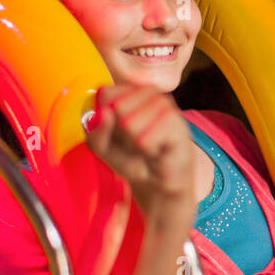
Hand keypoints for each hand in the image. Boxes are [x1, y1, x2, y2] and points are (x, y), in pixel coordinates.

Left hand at [85, 82, 193, 222]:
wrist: (159, 184)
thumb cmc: (133, 160)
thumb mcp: (104, 148)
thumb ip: (97, 131)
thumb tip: (105, 113)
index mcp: (131, 91)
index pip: (106, 94)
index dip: (105, 119)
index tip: (117, 133)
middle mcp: (150, 93)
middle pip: (117, 107)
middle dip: (121, 133)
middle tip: (134, 142)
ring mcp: (166, 106)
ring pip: (129, 123)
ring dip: (134, 144)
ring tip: (147, 147)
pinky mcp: (177, 124)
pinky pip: (144, 140)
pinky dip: (146, 152)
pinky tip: (158, 151)